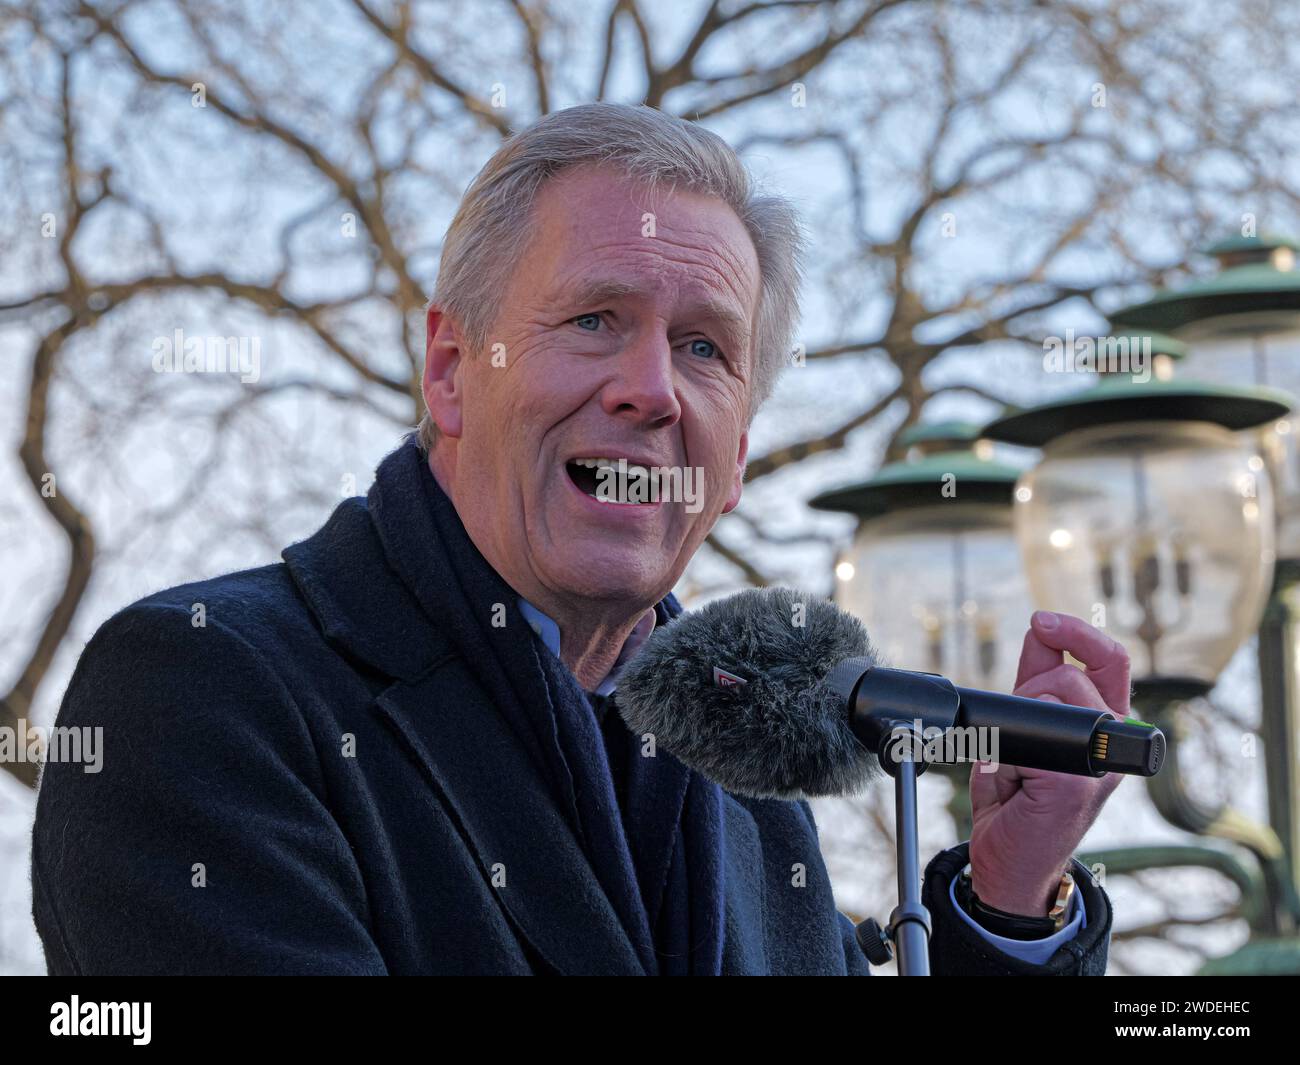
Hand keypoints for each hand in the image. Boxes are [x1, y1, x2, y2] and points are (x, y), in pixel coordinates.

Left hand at [968, 610, 1130, 915]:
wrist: (1006, 861)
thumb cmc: (1017, 798)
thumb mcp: (1021, 726)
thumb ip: (1035, 680)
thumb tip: (1040, 630)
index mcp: (1104, 725)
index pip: (1108, 661)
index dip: (1074, 633)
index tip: (1041, 620)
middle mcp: (1112, 744)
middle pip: (1076, 674)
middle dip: (1032, 685)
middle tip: (1012, 725)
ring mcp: (1099, 767)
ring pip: (1059, 697)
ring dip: (1017, 724)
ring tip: (1015, 765)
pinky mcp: (1077, 786)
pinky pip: (1030, 741)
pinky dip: (1008, 758)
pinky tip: (1014, 785)